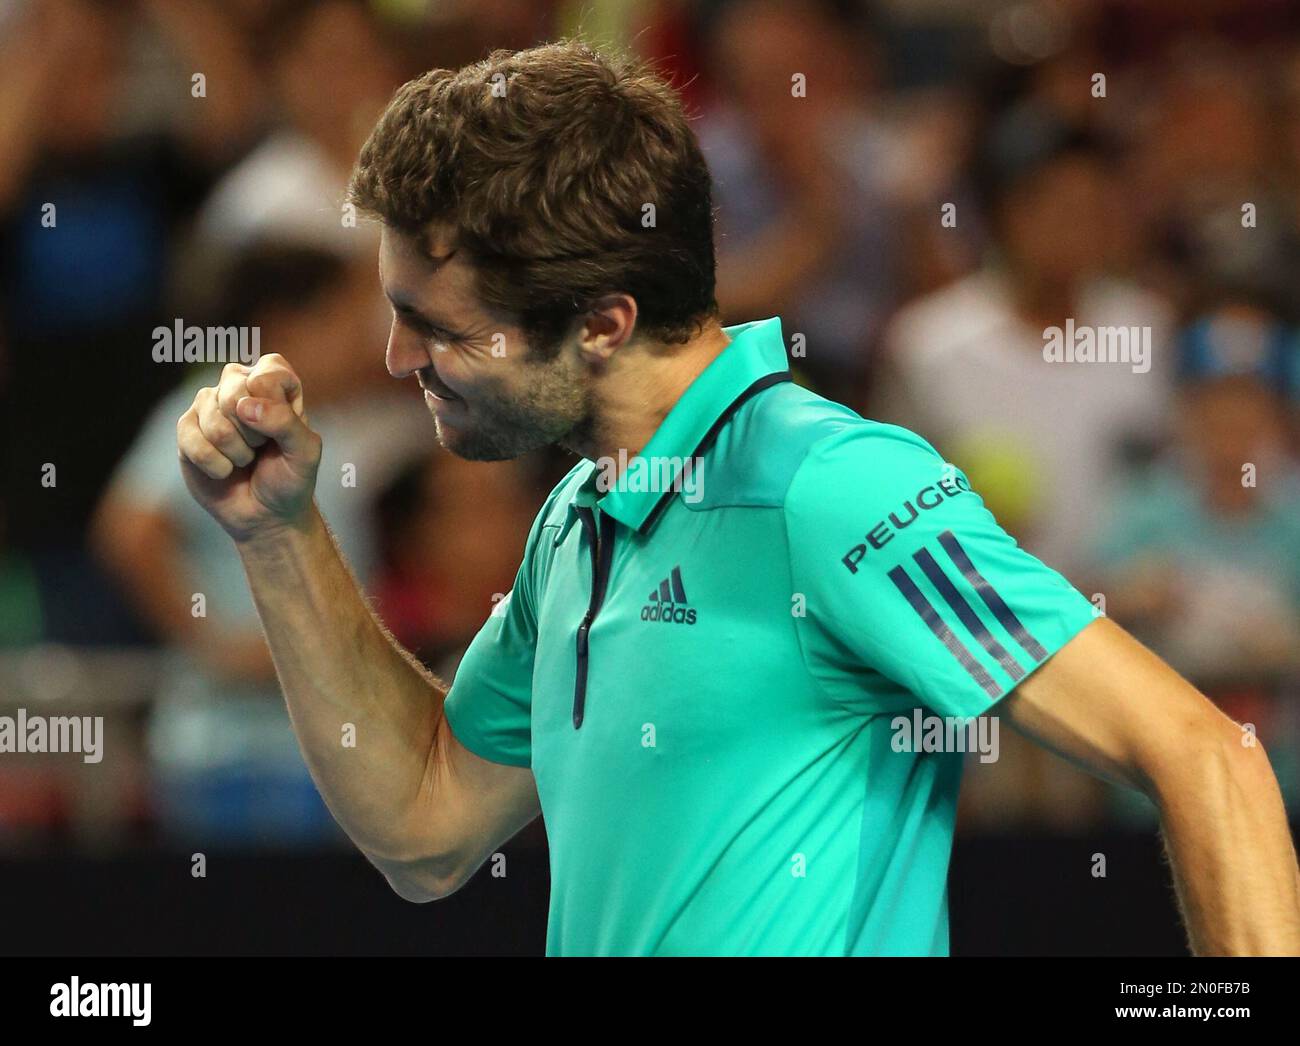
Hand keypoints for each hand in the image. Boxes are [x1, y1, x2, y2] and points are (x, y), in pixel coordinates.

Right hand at [176, 354, 321, 542]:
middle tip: (262, 447)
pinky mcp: (186, 429)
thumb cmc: (291, 478)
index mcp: (273, 381)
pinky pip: (192, 441)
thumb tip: (244, 406)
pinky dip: (215, 465)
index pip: (267, 374)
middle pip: (234, 394)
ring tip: (246, 459)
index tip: (283, 431)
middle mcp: (238, 384)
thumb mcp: (305, 452)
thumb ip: (285, 422)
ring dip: (236, 453)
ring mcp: (208, 405)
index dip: (275, 408)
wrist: (266, 515)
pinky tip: (224, 470)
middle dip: (253, 434)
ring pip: (215, 423)